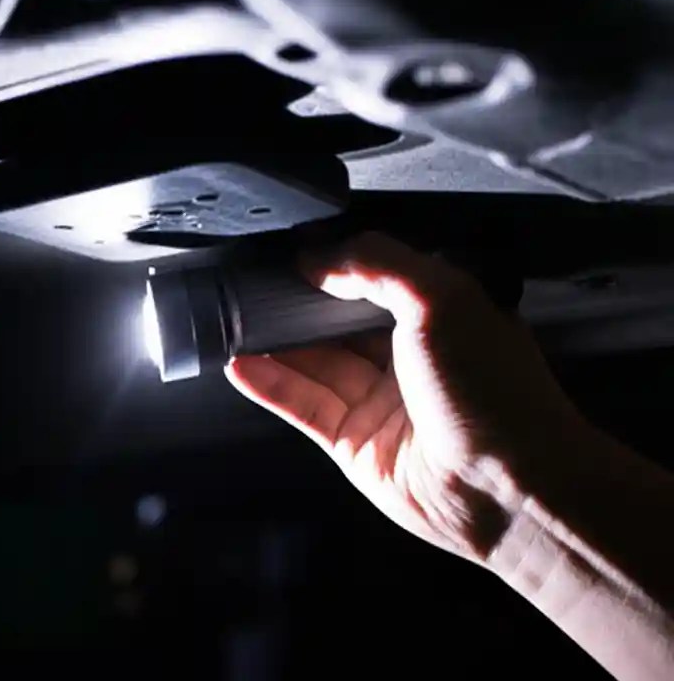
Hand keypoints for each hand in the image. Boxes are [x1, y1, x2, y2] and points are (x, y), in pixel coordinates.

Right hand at [225, 233, 593, 561]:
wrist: (509, 487)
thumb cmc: (495, 391)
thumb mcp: (441, 297)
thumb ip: (378, 265)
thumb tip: (319, 257)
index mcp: (441, 316)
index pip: (374, 281)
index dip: (333, 266)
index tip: (291, 254)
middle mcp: (409, 359)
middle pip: (335, 323)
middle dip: (293, 306)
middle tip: (250, 286)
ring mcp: (379, 403)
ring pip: (313, 364)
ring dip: (272, 345)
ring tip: (232, 323)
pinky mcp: (354, 444)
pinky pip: (304, 407)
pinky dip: (270, 385)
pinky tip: (242, 365)